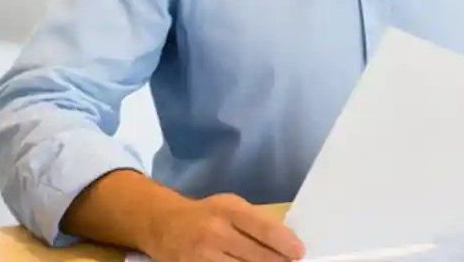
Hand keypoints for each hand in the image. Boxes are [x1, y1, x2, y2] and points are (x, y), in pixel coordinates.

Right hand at [142, 193, 305, 261]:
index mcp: (228, 210)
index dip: (284, 243)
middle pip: (255, 256)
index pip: (263, 229)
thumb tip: (286, 240)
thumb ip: (255, 221)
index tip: (299, 252)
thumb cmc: (206, 214)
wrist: (163, 224)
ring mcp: (201, 256)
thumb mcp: (231, 206)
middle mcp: (214, 233)